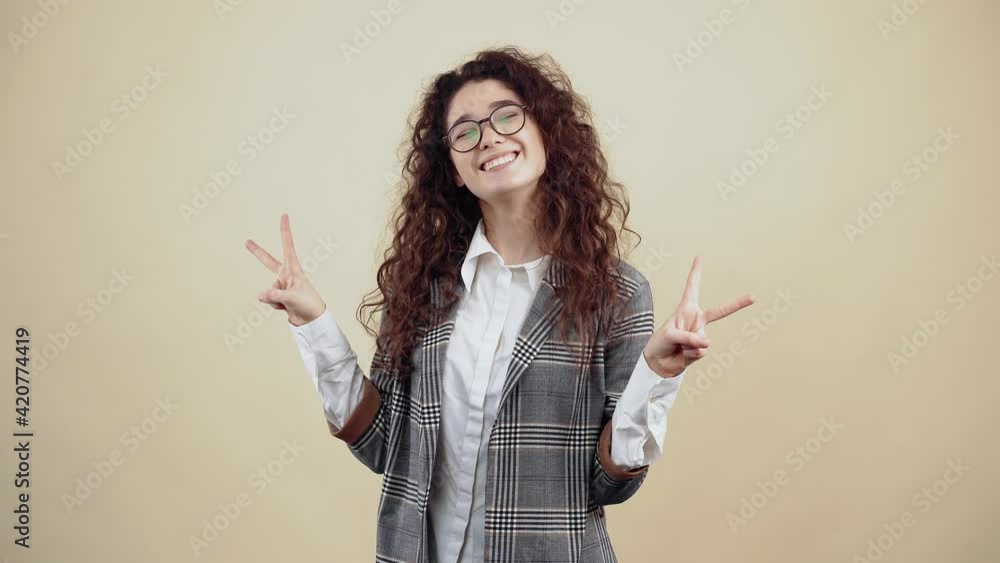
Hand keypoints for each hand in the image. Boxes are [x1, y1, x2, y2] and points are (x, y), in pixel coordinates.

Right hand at [245, 214, 326, 326]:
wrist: (312, 320)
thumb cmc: (309, 304)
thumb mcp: (292, 298)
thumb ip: (275, 295)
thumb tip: (260, 295)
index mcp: (293, 269)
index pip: (288, 246)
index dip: (284, 231)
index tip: (284, 215)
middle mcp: (286, 275)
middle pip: (268, 262)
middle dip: (257, 252)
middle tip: (247, 242)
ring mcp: (282, 285)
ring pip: (269, 291)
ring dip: (277, 300)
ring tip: (290, 303)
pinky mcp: (278, 296)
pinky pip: (269, 300)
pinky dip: (276, 306)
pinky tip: (286, 308)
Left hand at [643, 256, 755, 377]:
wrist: (659, 363)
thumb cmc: (660, 343)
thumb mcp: (670, 335)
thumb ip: (688, 337)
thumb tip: (706, 344)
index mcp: (686, 309)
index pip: (692, 287)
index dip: (696, 272)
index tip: (699, 257)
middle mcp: (696, 320)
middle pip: (720, 311)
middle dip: (737, 304)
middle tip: (753, 297)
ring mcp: (700, 334)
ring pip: (703, 339)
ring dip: (689, 345)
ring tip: (678, 346)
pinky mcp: (702, 348)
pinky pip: (702, 351)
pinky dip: (691, 354)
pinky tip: (683, 353)